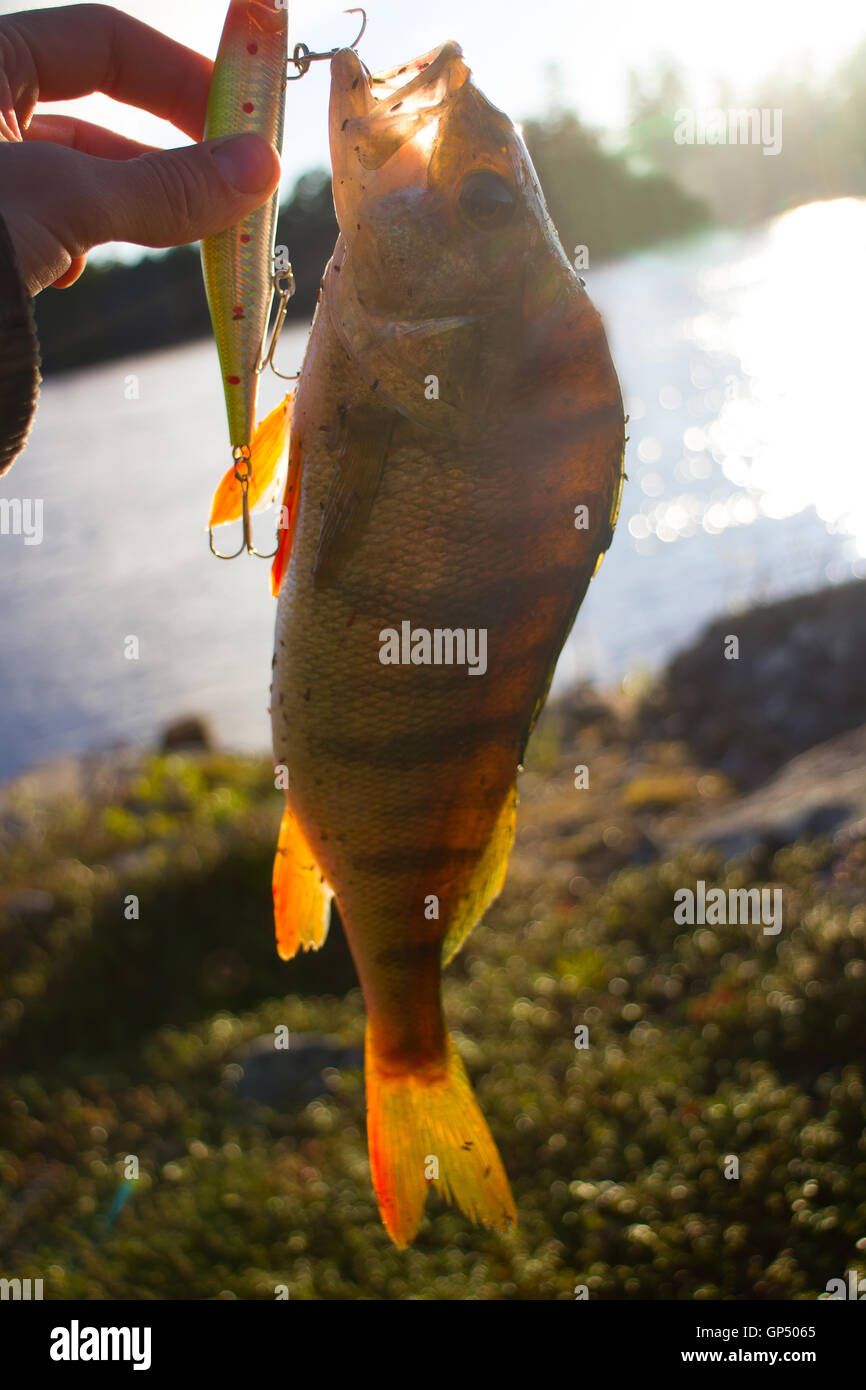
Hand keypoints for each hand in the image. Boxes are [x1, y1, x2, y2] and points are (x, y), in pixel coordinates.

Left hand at [0, 3, 280, 293]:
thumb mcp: (66, 199)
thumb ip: (164, 186)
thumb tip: (260, 167)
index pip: (105, 40)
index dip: (181, 76)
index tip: (242, 126)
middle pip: (94, 111)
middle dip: (164, 159)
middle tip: (226, 194)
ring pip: (74, 174)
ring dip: (127, 211)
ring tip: (167, 242)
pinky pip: (43, 220)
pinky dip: (73, 247)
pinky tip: (68, 274)